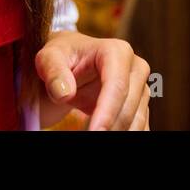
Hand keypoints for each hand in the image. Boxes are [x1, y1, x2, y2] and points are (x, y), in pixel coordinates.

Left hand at [35, 29, 151, 130]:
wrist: (71, 63)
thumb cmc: (61, 57)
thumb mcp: (49, 58)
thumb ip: (54, 72)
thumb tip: (65, 93)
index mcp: (116, 51)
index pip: (117, 85)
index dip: (107, 111)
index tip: (95, 132)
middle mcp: (135, 67)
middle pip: (129, 106)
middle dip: (111, 127)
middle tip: (90, 138)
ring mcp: (140, 87)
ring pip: (136, 120)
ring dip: (117, 133)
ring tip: (91, 138)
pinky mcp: (140, 104)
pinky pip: (140, 126)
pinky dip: (124, 134)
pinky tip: (105, 134)